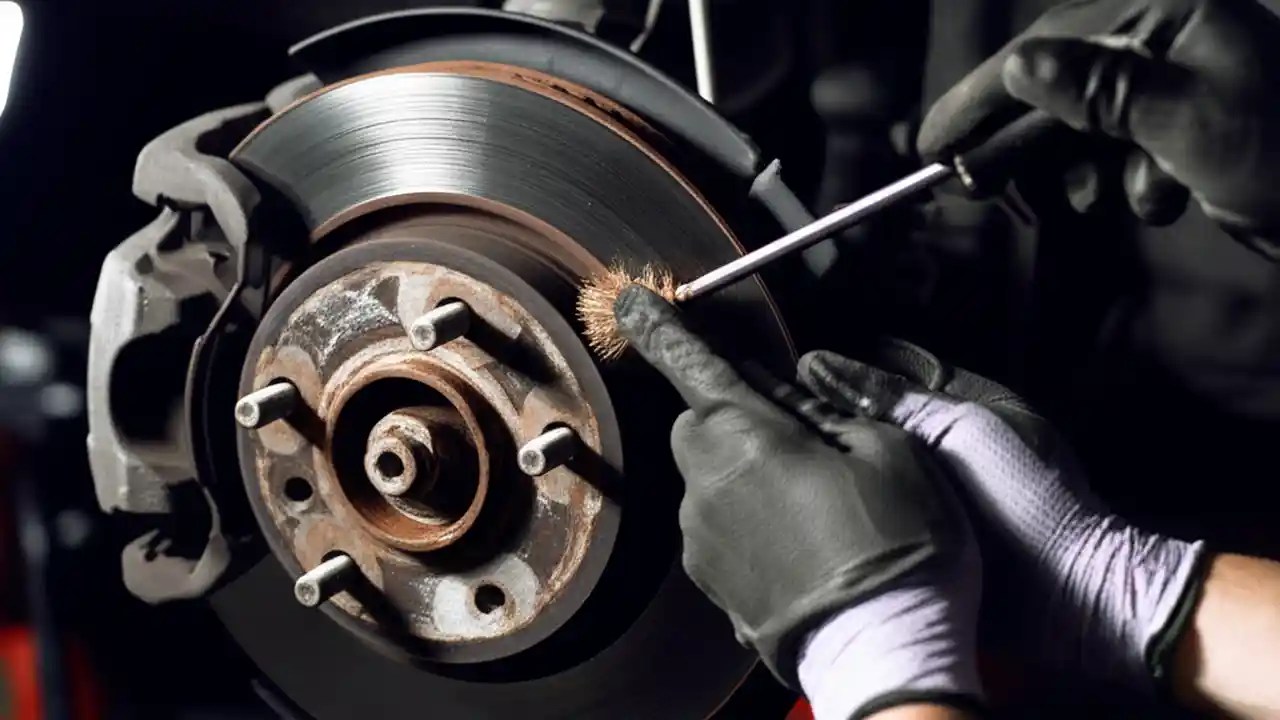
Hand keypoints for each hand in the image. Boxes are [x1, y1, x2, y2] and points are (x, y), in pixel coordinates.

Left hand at [613, 287, 981, 718]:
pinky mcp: (710, 582)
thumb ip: (824, 409)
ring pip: (709, 480)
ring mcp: (701, 538)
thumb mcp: (888, 452)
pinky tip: (799, 546)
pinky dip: (746, 523)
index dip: (659, 328)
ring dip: (745, 476)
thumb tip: (784, 386)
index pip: (689, 364)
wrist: (886, 652)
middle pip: (699, 426)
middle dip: (735, 419)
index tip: (632, 301)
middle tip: (802, 440)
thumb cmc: (898, 546)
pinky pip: (717, 528)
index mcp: (747, 435)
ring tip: (816, 510)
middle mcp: (706, 485)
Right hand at [797, 341, 1208, 695]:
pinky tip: (811, 507)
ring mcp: (937, 495)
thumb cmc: (1026, 497)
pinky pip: (879, 515)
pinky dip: (851, 511)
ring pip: (874, 469)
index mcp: (967, 406)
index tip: (797, 374)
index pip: (893, 376)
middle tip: (780, 419)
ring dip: (838, 469)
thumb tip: (817, 363)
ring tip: (785, 460)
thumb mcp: (958, 430)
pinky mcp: (926, 540)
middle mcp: (948, 446)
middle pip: (879, 422)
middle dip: (836, 422)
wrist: (1067, 594)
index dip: (848, 374)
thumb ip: (893, 397)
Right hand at [919, 0, 1279, 258]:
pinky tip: (1153, 201)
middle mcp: (1166, 39)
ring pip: (1087, 124)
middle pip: (1058, 85)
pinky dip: (1127, 180)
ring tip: (1087, 203)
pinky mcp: (1189, 125)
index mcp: (1167, 16)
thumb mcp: (1191, 122)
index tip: (930, 143)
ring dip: (1078, 169)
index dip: (980, 97)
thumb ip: (1101, 92)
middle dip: (1018, 141)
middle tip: (967, 186)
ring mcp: (1179, 82)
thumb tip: (1021, 66)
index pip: (1048, 48)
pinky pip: (1125, 148)